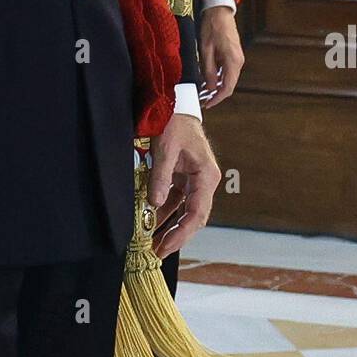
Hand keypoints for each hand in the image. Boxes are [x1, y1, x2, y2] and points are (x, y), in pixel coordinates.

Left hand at [146, 113, 220, 258]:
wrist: (175, 104)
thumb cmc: (175, 123)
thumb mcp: (166, 148)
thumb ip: (160, 176)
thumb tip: (153, 203)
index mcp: (206, 176)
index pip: (197, 213)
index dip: (181, 233)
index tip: (165, 246)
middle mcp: (204, 181)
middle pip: (193, 217)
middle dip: (176, 236)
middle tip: (157, 252)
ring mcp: (195, 180)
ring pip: (184, 211)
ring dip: (169, 226)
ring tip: (152, 244)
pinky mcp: (183, 178)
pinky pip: (175, 200)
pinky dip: (163, 212)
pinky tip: (150, 222)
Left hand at [198, 6, 243, 106]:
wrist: (219, 11)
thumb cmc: (212, 27)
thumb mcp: (205, 50)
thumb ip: (208, 70)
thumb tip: (209, 87)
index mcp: (232, 61)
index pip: (227, 88)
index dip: (217, 99)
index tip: (208, 104)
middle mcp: (238, 62)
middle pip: (229, 85)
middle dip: (217, 94)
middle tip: (204, 100)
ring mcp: (238, 58)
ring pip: (229, 79)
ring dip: (218, 86)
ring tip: (204, 91)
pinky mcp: (234, 54)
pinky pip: (228, 71)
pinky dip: (219, 78)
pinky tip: (209, 79)